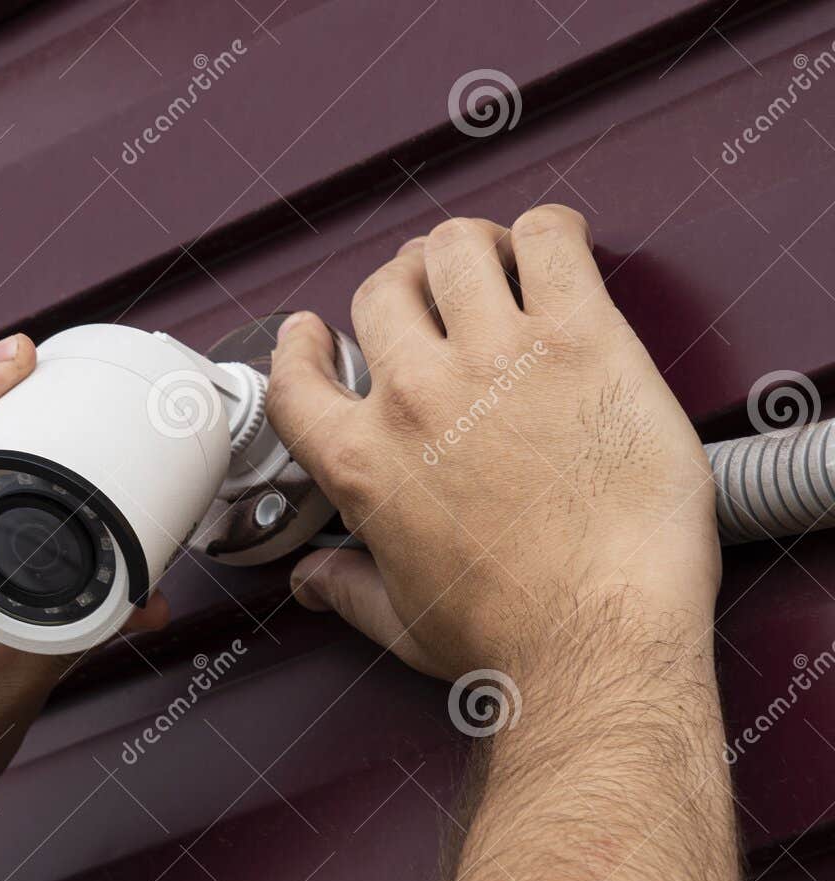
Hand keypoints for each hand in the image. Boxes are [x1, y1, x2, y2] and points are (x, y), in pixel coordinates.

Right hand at [266, 205, 719, 678]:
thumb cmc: (512, 636)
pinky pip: (551, 239)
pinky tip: (557, 251)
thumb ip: (347, 588)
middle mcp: (416, 398)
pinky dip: (549, 231)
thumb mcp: (401, 620)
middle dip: (403, 285)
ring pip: (454, 247)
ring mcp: (493, 359)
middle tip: (437, 296)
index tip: (315, 333)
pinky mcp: (578, 338)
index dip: (302, 343)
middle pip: (381, 290)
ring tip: (499, 262)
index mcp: (364, 461)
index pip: (296, 376)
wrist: (597, 637)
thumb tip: (314, 583)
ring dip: (471, 248)